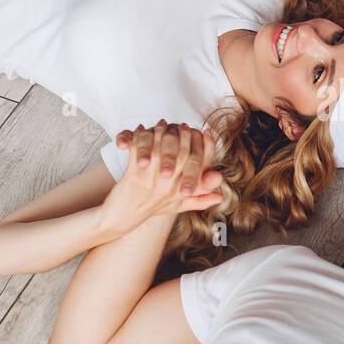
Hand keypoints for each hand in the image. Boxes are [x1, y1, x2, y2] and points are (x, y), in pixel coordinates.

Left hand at [97, 121, 224, 236]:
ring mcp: (152, 184)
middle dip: (186, 136)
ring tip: (163, 125)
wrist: (123, 218)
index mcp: (183, 194)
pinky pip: (140, 152)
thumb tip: (221, 196)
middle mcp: (170, 189)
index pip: (202, 167)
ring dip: (162, 134)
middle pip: (186, 156)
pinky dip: (140, 139)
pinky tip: (142, 130)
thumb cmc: (150, 208)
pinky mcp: (134, 179)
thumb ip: (199, 200)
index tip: (207, 132)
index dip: (208, 147)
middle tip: (184, 125)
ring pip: (163, 151)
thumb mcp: (177, 206)